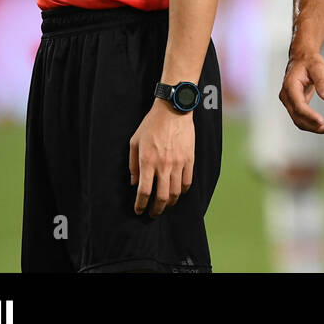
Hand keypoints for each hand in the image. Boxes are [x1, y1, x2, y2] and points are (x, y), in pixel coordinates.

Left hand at [129, 100, 195, 216]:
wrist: (173, 110)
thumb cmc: (151, 125)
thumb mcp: (134, 142)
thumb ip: (133, 165)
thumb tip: (134, 183)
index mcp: (147, 161)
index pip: (144, 192)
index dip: (140, 205)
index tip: (139, 210)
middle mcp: (163, 165)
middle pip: (162, 197)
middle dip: (156, 210)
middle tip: (153, 213)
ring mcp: (178, 163)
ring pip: (176, 192)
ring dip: (170, 203)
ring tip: (166, 205)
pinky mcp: (190, 159)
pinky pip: (188, 181)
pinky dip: (183, 191)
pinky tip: (179, 192)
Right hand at [279, 47, 323, 134]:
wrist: (302, 57)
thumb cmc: (309, 61)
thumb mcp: (318, 67)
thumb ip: (322, 81)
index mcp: (290, 86)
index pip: (298, 106)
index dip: (309, 115)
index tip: (322, 121)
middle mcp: (286, 96)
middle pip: (298, 117)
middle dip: (314, 126)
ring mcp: (289, 102)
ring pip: (299, 121)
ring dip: (314, 128)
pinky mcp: (294, 105)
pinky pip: (301, 118)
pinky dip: (312, 124)